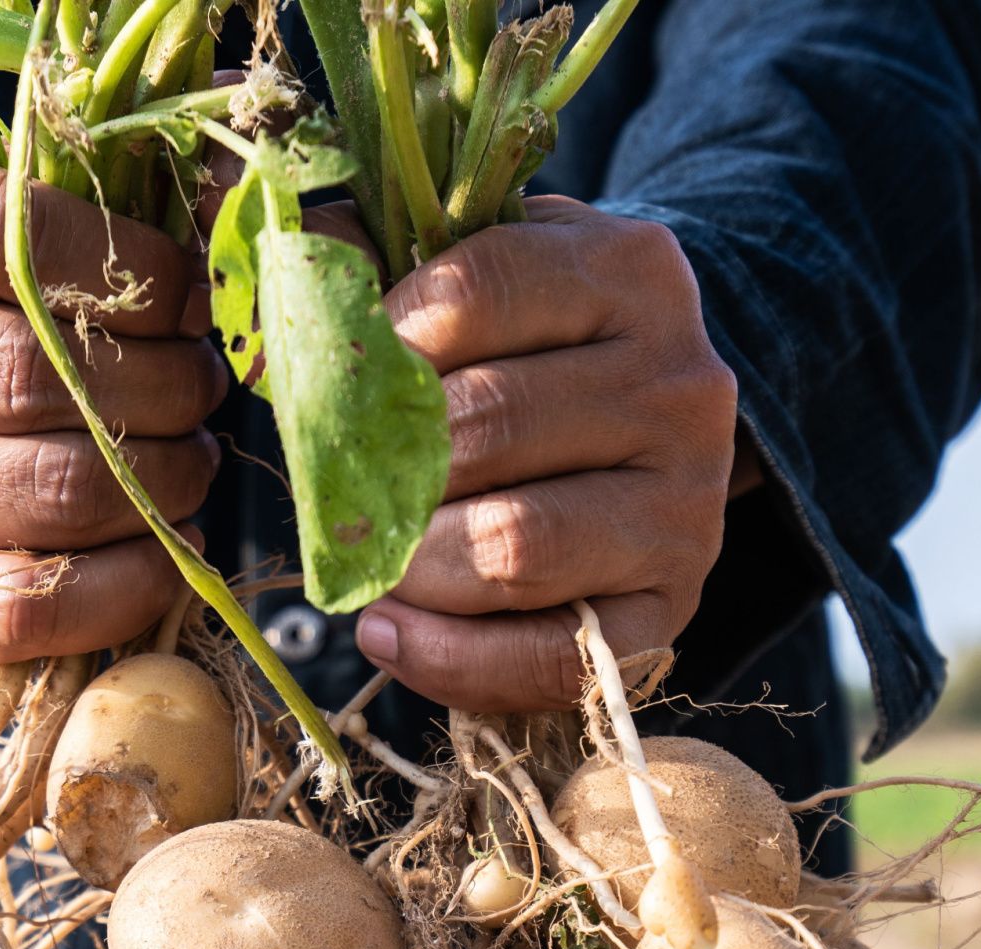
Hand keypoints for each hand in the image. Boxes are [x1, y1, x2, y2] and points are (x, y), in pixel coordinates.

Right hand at [0, 146, 226, 660]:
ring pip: (45, 492)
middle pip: (30, 374)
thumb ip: (127, 191)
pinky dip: (126, 586)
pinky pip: (23, 606)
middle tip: (203, 387)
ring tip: (191, 460)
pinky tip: (166, 544)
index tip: (188, 296)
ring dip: (159, 482)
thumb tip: (240, 222)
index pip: (4, 235)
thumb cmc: (4, 276)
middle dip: (161, 387)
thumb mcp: (37, 196)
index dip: (128, 271)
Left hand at [353, 199, 744, 711]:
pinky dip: (448, 656)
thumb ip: (382, 260)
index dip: (378, 341)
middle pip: (485, 426)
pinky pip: (548, 655)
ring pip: (515, 544)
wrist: (644, 441)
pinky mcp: (670, 607)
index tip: (334, 377)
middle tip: (331, 488)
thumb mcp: (481, 278)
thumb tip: (293, 276)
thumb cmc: (534, 353)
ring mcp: (687, 503)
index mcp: (628, 273)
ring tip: (370, 559)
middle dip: (379, 469)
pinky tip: (388, 630)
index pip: (475, 292)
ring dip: (410, 562)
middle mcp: (679, 383)